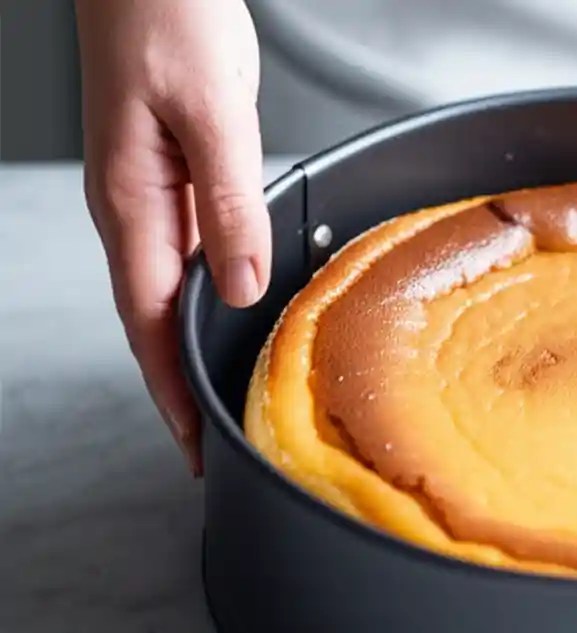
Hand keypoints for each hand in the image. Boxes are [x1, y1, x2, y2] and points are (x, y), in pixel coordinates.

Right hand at [76, 0, 270, 473]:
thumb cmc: (167, 19)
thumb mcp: (211, 110)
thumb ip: (228, 200)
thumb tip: (241, 283)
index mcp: (132, 203)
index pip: (150, 321)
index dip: (172, 387)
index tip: (193, 443)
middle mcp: (135, 208)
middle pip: (156, 319)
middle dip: (181, 385)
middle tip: (214, 442)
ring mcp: (153, 193)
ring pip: (173, 290)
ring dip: (196, 345)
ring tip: (226, 394)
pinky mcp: (176, 175)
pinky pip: (193, 252)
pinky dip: (211, 295)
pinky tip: (235, 311)